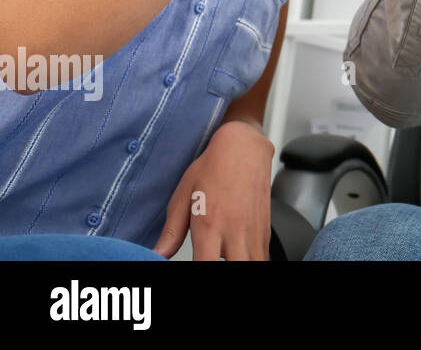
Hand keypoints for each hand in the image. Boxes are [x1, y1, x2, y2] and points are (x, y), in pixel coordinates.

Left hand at [152, 119, 275, 259]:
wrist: (244, 147)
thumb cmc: (212, 168)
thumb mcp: (183, 197)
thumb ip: (171, 232)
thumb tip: (156, 255)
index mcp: (210, 224)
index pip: (205, 265)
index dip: (198, 273)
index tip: (191, 269)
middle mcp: (235, 230)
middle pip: (238, 268)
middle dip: (226, 273)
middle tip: (212, 267)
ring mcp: (253, 231)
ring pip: (255, 264)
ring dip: (241, 267)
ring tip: (227, 261)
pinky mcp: (265, 229)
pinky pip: (263, 256)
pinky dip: (252, 262)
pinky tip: (240, 258)